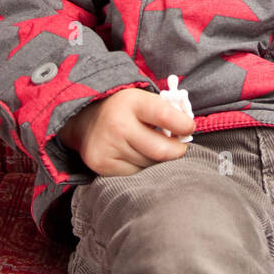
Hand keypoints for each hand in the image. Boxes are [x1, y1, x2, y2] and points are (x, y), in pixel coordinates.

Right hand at [55, 86, 194, 175]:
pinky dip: (141, 167)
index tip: (189, 128)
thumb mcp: (143, 99)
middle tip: (179, 146)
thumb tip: (188, 132)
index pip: (166, 117)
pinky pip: (135, 174)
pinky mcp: (102, 165)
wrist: (84, 118)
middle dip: (177, 150)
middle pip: (162, 150)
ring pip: (150, 165)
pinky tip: (134, 155)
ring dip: (157, 160)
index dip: (184, 126)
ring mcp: (108, 147)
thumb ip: (166, 112)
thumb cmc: (124, 109)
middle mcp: (118, 124)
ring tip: (150, 146)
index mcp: (132, 102)